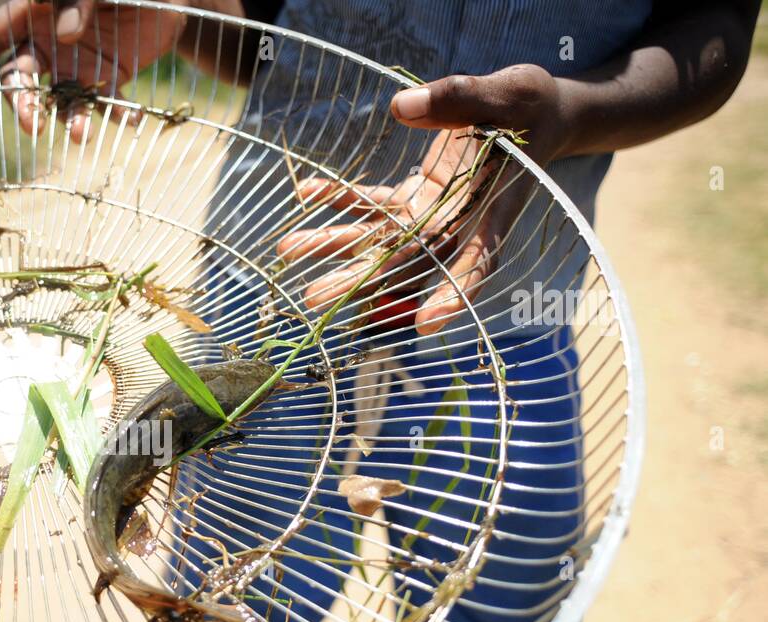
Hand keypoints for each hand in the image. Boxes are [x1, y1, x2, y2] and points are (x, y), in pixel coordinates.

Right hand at [0, 0, 189, 142]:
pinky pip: (104, 103)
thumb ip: (78, 1)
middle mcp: (45, 44)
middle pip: (18, 79)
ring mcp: (72, 66)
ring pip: (57, 100)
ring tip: (83, 134)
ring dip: (67, 120)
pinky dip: (116, 113)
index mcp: (31, 14)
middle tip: (34, 125)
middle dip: (22, 103)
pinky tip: (130, 117)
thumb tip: (65, 33)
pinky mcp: (104, 82)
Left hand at [278, 64, 570, 334]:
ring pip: (379, 239)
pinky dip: (339, 197)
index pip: (476, 263)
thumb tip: (400, 107)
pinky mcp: (414, 197)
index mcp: (493, 213)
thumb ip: (458, 100)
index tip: (425, 325)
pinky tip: (305, 191)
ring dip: (334, 245)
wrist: (535, 113)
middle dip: (360, 281)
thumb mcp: (506, 94)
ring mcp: (433, 215)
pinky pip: (372, 202)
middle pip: (407, 262)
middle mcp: (458, 225)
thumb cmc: (532, 106)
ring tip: (287, 249)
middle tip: (314, 298)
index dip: (453, 294)